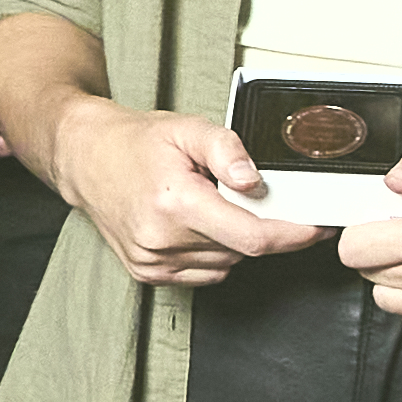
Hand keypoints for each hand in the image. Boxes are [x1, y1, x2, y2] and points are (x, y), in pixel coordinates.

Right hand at [52, 98, 321, 286]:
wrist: (85, 158)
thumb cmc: (133, 142)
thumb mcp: (186, 128)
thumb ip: (227, 149)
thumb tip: (255, 181)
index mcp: (174, 204)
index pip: (251, 237)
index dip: (292, 236)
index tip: (316, 228)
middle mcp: (161, 240)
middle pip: (242, 249)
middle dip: (259, 226)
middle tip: (248, 196)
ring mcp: (152, 262)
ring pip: (227, 263)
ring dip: (234, 239)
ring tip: (210, 204)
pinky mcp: (148, 273)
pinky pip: (205, 272)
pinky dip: (214, 252)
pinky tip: (197, 225)